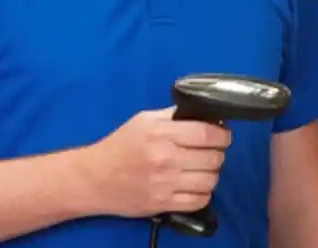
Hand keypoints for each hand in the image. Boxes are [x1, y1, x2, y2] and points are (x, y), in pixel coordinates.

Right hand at [83, 107, 231, 217]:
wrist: (94, 178)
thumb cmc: (120, 146)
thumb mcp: (144, 120)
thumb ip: (173, 116)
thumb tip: (202, 114)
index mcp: (161, 134)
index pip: (207, 134)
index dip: (222, 135)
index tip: (223, 136)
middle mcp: (165, 159)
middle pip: (213, 158)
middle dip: (217, 154)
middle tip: (211, 152)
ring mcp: (165, 184)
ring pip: (210, 180)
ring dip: (212, 174)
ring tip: (203, 169)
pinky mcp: (163, 204)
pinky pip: (199, 201)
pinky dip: (203, 193)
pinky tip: (195, 186)